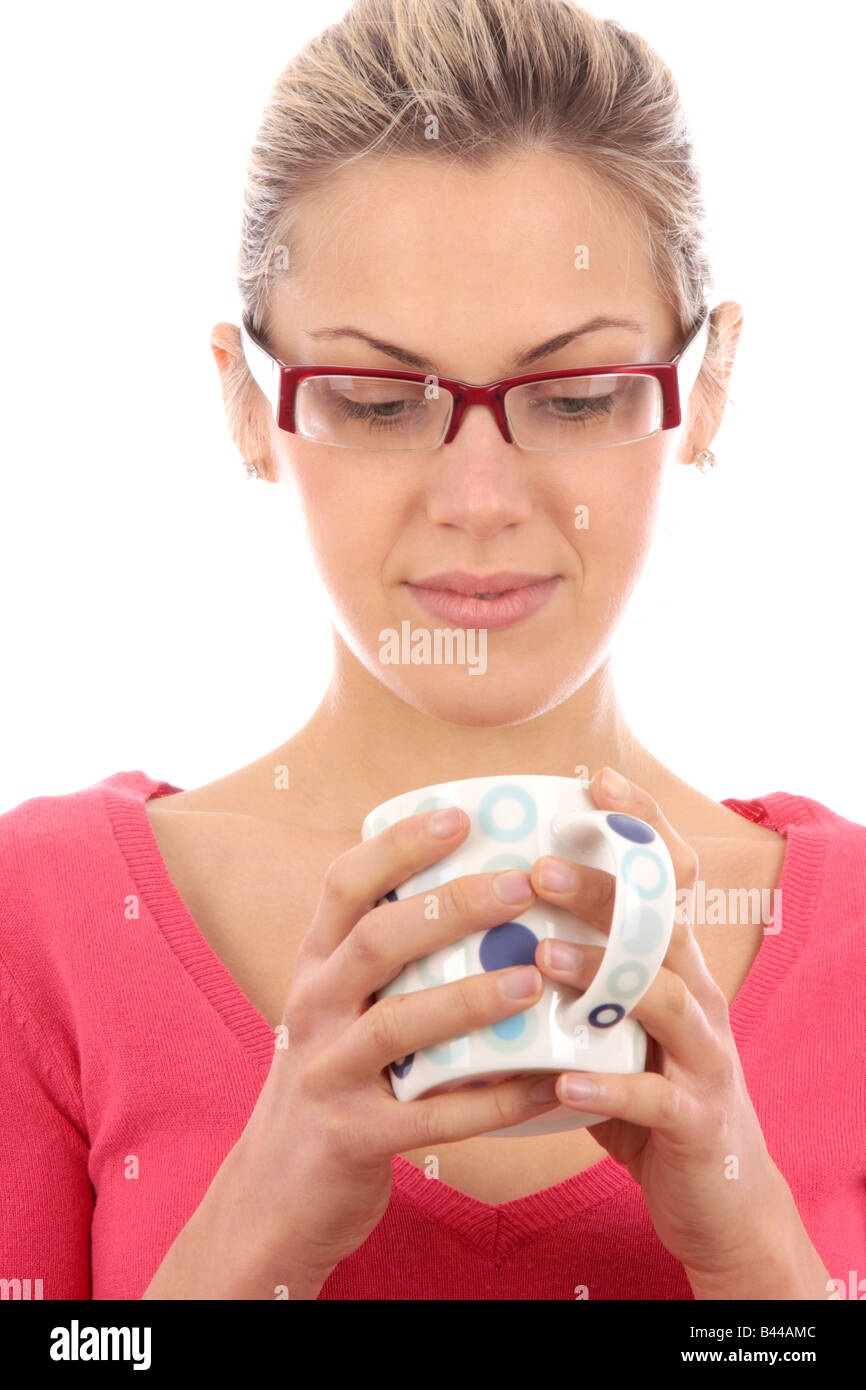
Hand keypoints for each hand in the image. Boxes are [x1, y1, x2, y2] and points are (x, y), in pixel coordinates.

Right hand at [234, 806, 559, 1289]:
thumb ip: (387, 958)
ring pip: (398, 1024)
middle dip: (449, 907)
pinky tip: (549, 1087)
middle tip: (521, 886)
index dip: (397, 845)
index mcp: (314, 966)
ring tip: (534, 977)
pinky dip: (493, 1103)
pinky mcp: (352, 1139)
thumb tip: (479, 887)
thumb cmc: (334, 1079)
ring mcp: (327, 1075)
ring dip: (470, 998)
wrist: (272, 1195)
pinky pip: (432, 1117)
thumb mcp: (338, 1007)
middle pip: (376, 941)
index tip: (459, 816)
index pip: (343, 886)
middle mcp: (313, 1009)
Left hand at [529, 767, 823, 1295]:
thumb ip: (569, 973)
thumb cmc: (643, 1088)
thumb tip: (475, 922)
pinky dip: (608, 1089)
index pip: (669, 877)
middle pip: (660, 924)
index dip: (642, 825)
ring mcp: (703, 1057)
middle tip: (539, 869)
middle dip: (604, 891)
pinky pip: (654, 1099)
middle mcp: (697, 995)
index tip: (593, 781)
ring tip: (543, 956)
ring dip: (602, 973)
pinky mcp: (696, 1120)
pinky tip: (561, 1082)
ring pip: (663, 999)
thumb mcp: (612, 1019)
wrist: (717, 1193)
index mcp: (673, 962)